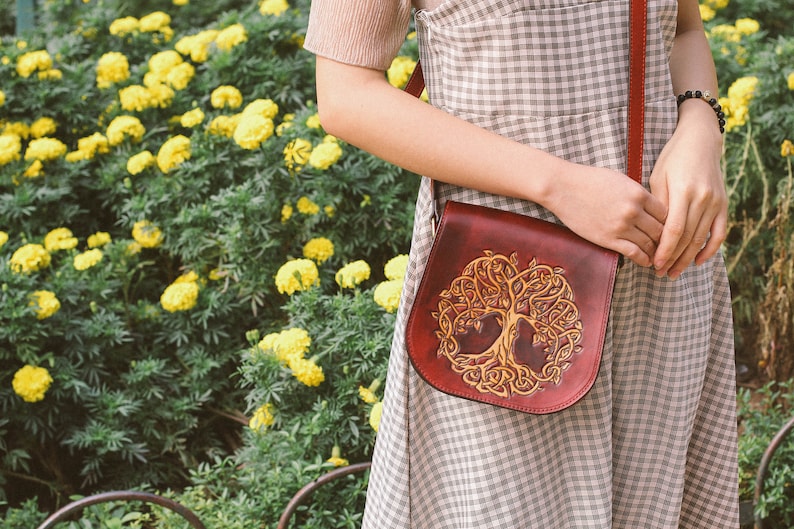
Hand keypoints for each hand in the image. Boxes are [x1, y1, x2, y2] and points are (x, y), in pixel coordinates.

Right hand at [546, 165, 666, 267]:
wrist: (563, 188)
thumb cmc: (589, 180)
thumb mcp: (620, 180)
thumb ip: (637, 194)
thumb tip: (650, 207)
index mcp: (638, 194)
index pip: (666, 213)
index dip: (670, 223)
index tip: (669, 229)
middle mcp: (633, 211)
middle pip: (660, 230)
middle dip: (665, 240)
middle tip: (669, 246)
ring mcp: (621, 226)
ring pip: (649, 244)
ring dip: (656, 252)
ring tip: (659, 257)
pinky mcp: (608, 239)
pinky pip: (634, 253)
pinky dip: (643, 259)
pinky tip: (646, 262)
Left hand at [649, 118, 725, 278]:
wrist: (700, 141)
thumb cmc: (672, 159)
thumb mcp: (657, 177)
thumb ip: (657, 205)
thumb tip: (650, 233)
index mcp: (683, 191)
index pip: (674, 230)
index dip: (665, 250)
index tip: (654, 264)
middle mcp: (703, 199)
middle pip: (688, 238)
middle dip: (673, 259)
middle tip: (661, 274)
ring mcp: (716, 202)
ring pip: (701, 239)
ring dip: (688, 258)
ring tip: (674, 272)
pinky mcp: (723, 204)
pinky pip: (719, 232)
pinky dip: (710, 249)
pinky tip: (698, 261)